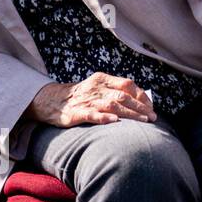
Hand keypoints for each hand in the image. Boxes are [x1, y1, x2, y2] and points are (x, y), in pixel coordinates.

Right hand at [25, 72, 157, 126]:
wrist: (48, 100)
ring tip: (143, 122)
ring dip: (130, 114)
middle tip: (152, 118)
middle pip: (123, 96)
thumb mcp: (95, 87)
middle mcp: (94, 88)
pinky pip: (91, 115)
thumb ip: (114, 91)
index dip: (142, 96)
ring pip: (112, 105)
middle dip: (140, 108)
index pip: (127, 84)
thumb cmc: (78, 96)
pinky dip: (104, 117)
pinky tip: (114, 121)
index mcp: (100, 79)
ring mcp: (85, 100)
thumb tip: (139, 101)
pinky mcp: (75, 113)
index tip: (151, 107)